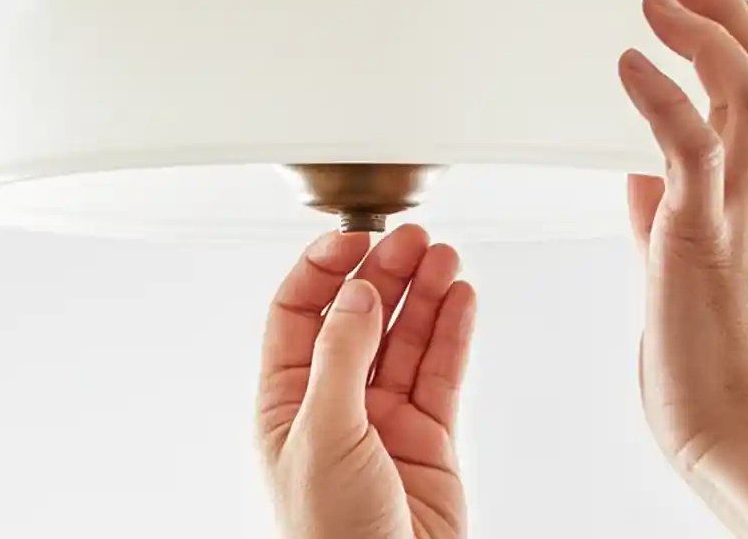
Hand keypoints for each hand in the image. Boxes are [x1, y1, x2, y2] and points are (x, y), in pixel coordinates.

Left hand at [256, 225, 475, 538]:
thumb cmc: (331, 536)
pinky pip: (440, 372)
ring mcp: (383, 418)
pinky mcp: (428, 436)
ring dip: (423, 295)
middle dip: (384, 274)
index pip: (297, 314)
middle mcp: (334, 402)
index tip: (354, 238)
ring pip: (405, 339)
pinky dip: (452, 333)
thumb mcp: (323, 436)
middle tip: (413, 240)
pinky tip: (459, 299)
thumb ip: (340, 359)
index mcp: (287, 401)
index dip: (323, 270)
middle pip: (358, 317)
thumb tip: (353, 294)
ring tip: (443, 258)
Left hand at [621, 0, 747, 465]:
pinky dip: (663, 97)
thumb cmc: (714, 366)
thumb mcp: (690, 269)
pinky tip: (632, 61)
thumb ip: (672, 213)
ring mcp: (742, 214)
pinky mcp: (702, 237)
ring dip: (704, 33)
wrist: (738, 433)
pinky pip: (692, 149)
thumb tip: (641, 167)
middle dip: (728, 10)